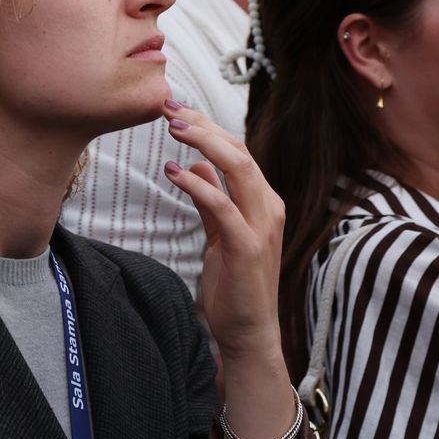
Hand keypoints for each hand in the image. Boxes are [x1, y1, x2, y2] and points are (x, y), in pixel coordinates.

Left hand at [159, 102, 282, 360]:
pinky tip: (173, 172)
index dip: (209, 129)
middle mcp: (268, 208)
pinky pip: (222, 207)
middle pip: (240, 153)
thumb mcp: (220, 234)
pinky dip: (198, 185)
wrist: (248, 332)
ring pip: (240, 170)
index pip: (239, 153)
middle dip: (205, 126)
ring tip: (173, 127)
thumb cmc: (234, 284)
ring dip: (205, 143)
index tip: (177, 111)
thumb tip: (198, 165)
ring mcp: (261, 227)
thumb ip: (212, 200)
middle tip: (171, 107)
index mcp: (263, 203)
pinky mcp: (247, 247)